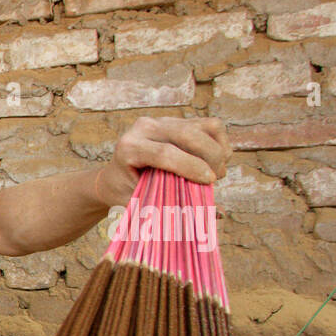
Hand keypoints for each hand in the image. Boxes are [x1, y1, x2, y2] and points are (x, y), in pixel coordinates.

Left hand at [95, 116, 232, 206]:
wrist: (115, 178)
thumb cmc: (127, 195)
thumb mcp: (142, 204)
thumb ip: (173, 208)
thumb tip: (218, 215)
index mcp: (129, 148)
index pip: (164, 153)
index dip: (191, 167)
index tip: (209, 182)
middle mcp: (144, 128)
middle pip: (189, 134)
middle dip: (211, 158)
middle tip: (214, 180)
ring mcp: (162, 120)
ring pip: (206, 128)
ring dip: (219, 152)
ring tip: (216, 173)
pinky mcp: (179, 120)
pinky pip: (211, 126)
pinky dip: (220, 144)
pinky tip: (214, 162)